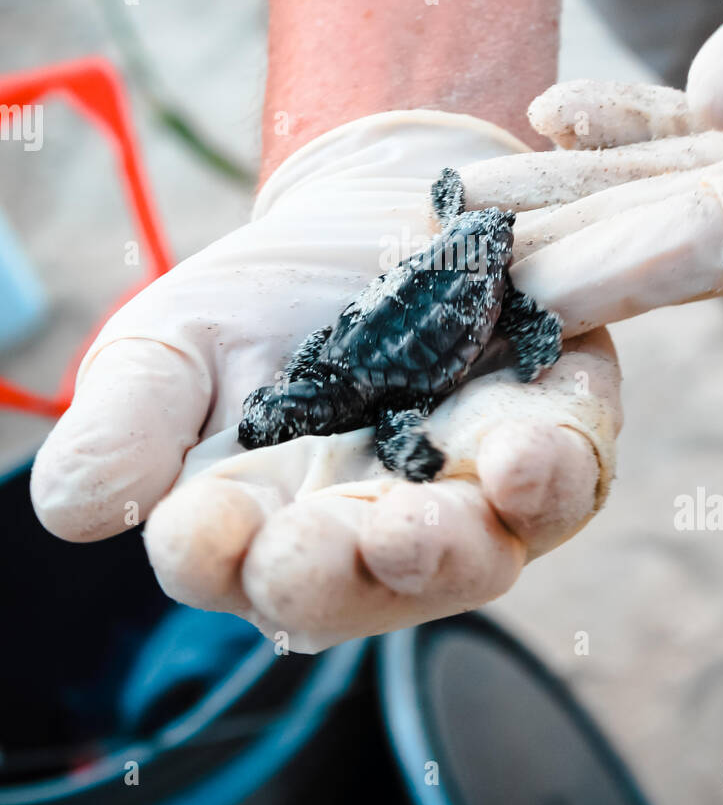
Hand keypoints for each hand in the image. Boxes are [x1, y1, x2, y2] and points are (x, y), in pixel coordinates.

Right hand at [32, 111, 619, 651]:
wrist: (376, 216)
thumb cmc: (263, 303)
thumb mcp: (174, 344)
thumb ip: (128, 421)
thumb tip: (76, 510)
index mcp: (260, 528)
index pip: (227, 565)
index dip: (212, 553)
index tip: (198, 522)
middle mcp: (367, 535)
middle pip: (352, 587)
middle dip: (332, 574)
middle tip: (313, 546)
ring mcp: (467, 496)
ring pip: (467, 555)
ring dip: (444, 550)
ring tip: (416, 526)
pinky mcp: (551, 438)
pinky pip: (564, 481)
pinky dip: (548, 477)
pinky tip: (523, 452)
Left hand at [456, 0, 722, 333]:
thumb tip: (712, 92)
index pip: (719, 243)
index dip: (613, 275)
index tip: (519, 298)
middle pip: (672, 226)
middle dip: (557, 245)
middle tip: (452, 259)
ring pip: (674, 179)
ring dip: (569, 183)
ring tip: (468, 193)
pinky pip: (700, 130)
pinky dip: (630, 125)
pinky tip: (553, 115)